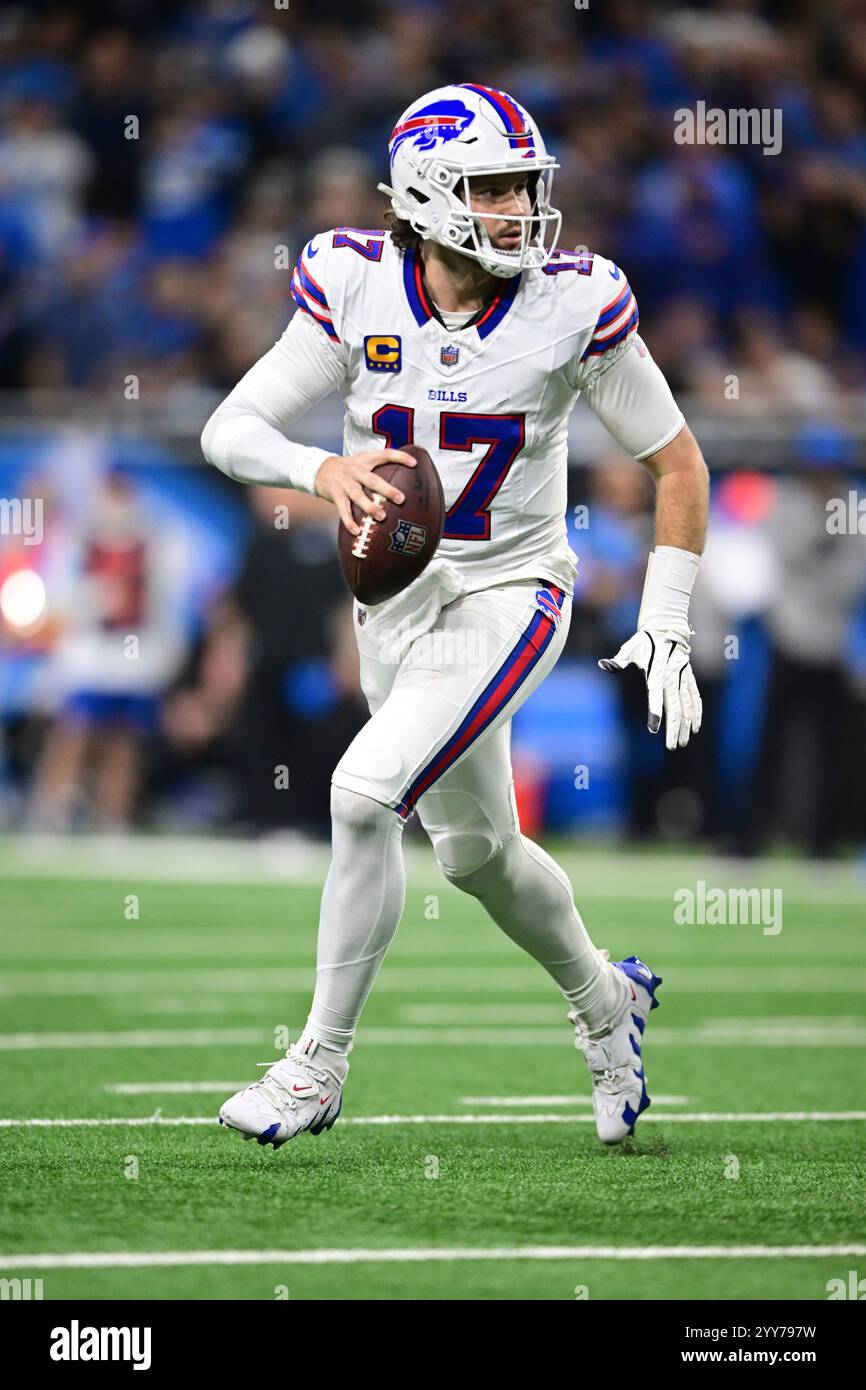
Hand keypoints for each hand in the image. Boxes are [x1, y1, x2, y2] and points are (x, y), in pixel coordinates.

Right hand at [315, 449, 415, 535]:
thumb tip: (403, 480)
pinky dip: (349, 522)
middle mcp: (355, 471)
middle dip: (387, 489)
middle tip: (401, 499)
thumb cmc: (348, 469)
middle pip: (372, 480)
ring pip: (358, 496)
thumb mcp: (362, 462)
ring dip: (370, 507)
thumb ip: (378, 469)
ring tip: (381, 516)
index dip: (400, 457)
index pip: (384, 454)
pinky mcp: (336, 495)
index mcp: (365, 460)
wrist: (319, 469)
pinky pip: (343, 510)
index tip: (414, 464)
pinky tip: (357, 531)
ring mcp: (345, 483)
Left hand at [599, 628, 701, 749]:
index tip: (653, 728)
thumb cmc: (645, 641)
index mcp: (656, 672)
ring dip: (686, 725)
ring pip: (687, 705)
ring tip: (682, 742)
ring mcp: (682, 678)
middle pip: (675, 706)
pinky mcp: (689, 678)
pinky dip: (696, 712)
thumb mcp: (631, 647)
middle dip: (673, 728)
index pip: (655, 695)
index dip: (655, 711)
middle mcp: (671, 677)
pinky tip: (696, 727)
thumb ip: (619, 659)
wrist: (666, 627)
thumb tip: (603, 664)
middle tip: (671, 746)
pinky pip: (695, 697)